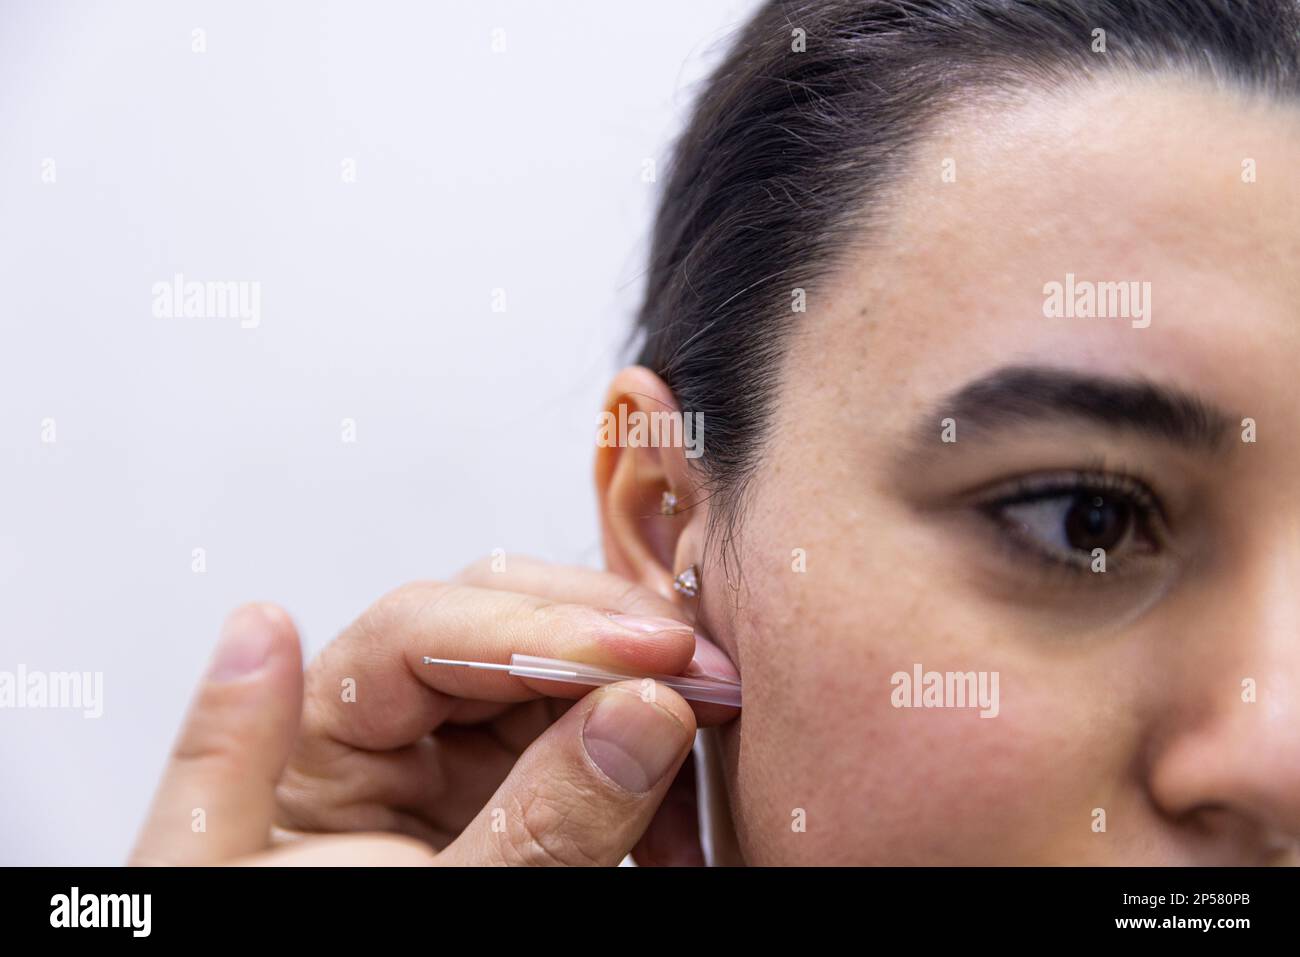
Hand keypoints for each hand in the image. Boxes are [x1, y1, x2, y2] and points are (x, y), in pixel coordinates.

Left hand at [131, 560, 737, 865]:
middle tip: (704, 675)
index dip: (541, 626)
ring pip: (555, 673)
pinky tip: (680, 818)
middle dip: (606, 640)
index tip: (650, 654)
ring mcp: (453, 759)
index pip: (421, 631)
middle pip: (495, 621)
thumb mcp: (436, 912)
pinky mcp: (511, 795)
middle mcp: (386, 732)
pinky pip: (584, 739)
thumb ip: (535, 824)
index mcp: (318, 745)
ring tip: (705, 749)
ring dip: (640, 699)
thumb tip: (644, 707)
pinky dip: (643, 763)